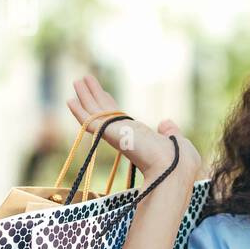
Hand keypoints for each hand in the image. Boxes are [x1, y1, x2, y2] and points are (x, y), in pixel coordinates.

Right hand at [65, 75, 202, 188]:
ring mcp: (115, 135)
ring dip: (85, 96)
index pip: (119, 118)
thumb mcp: (176, 140)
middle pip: (104, 111)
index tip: (105, 93)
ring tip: (77, 80)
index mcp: (137, 136)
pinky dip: (80, 111)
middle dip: (94, 95)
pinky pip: (90, 121)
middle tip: (84, 80)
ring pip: (95, 112)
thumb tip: (166, 123)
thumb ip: (170, 131)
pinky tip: (70, 100)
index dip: (111, 104)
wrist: (174, 167)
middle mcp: (123, 135)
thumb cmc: (179, 160)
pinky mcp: (109, 135)